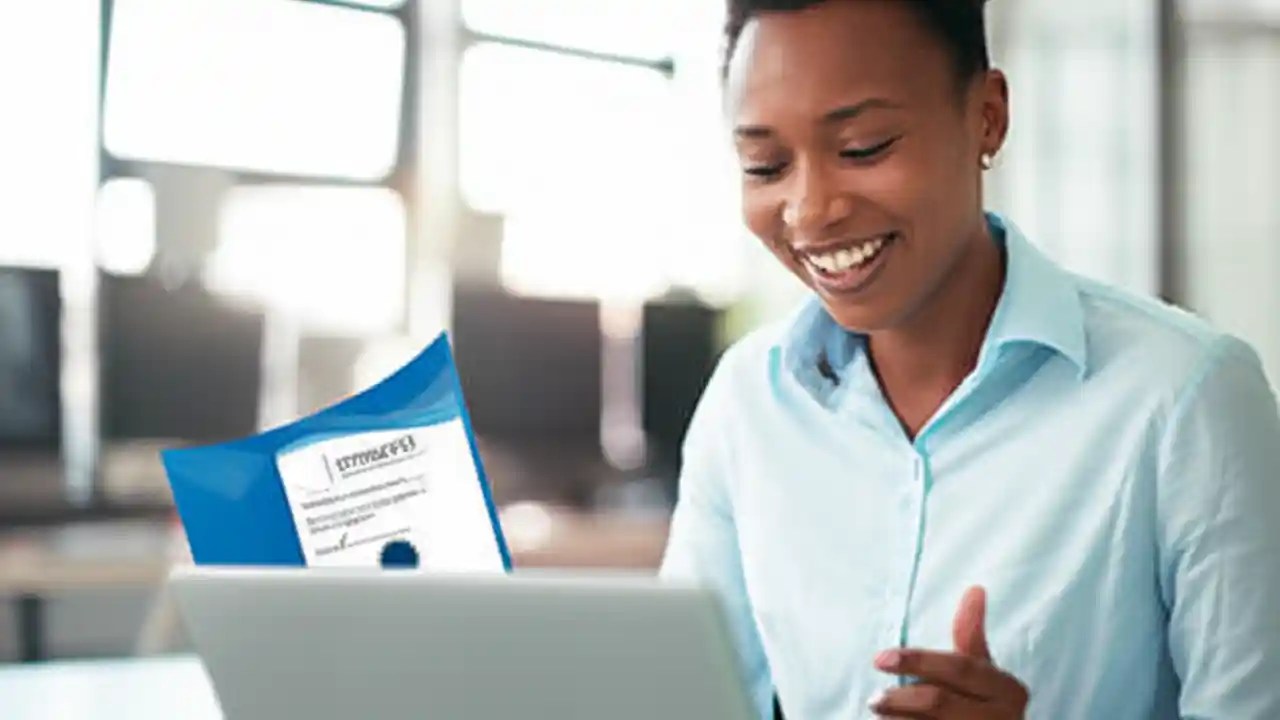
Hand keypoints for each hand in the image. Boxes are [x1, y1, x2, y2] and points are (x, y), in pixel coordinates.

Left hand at [868, 586, 1028, 718]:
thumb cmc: (983, 702)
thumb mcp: (982, 671)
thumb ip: (970, 636)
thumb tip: (975, 589)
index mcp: (1007, 689)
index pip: (959, 668)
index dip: (919, 661)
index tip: (880, 659)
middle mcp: (1003, 717)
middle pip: (940, 701)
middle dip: (901, 698)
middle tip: (873, 699)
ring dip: (899, 719)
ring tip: (880, 714)